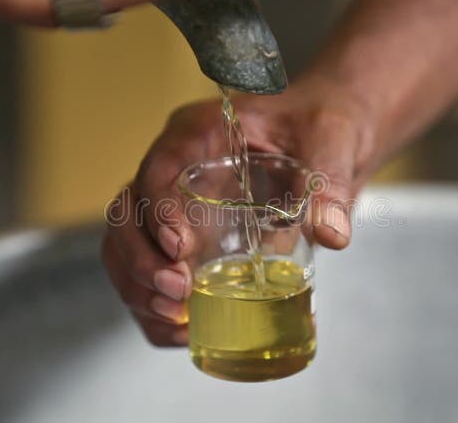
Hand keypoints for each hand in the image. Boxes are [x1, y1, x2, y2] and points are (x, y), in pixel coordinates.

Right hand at [102, 74, 382, 345]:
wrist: (326, 141)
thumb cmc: (319, 126)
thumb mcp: (331, 142)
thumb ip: (330, 182)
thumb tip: (331, 234)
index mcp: (200, 134)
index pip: (158, 169)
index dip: (158, 211)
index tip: (179, 248)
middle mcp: (175, 170)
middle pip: (127, 214)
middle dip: (141, 261)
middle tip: (179, 292)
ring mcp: (173, 207)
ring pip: (125, 249)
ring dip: (141, 289)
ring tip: (179, 318)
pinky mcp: (184, 240)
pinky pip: (149, 276)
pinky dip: (156, 310)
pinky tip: (184, 330)